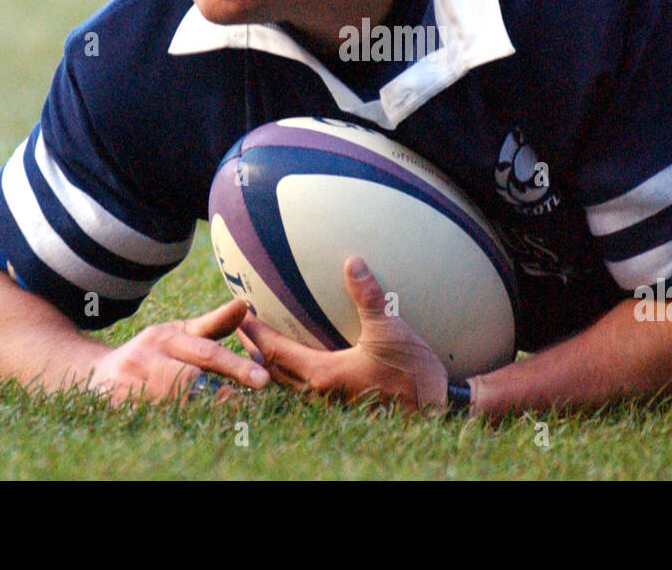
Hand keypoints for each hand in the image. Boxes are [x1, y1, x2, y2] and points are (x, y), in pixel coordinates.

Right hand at [88, 298, 269, 405]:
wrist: (96, 374)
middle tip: (245, 402)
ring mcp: (130, 385)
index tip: (263, 378)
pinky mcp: (118, 407)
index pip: (206, 352)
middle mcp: (146, 359)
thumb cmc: (153, 352)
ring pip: (172, 402)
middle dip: (220, 394)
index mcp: (165, 337)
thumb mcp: (178, 334)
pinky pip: (155, 417)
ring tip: (227, 414)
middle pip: (189, 380)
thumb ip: (212, 325)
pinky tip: (196, 425)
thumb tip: (244, 304)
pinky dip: (177, 421)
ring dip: (201, 410)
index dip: (235, 366)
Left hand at [237, 256, 448, 410]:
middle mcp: (318, 392)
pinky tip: (301, 359)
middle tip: (241, 325)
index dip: (253, 333)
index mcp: (322, 374)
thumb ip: (368, 297)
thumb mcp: (390, 331)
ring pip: (286, 382)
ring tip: (262, 342)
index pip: (274, 351)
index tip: (239, 315)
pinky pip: (303, 387)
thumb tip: (353, 263)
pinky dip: (290, 371)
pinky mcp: (340, 405)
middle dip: (253, 347)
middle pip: (271, 369)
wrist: (433, 410)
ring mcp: (328, 402)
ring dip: (269, 361)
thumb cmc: (411, 374)